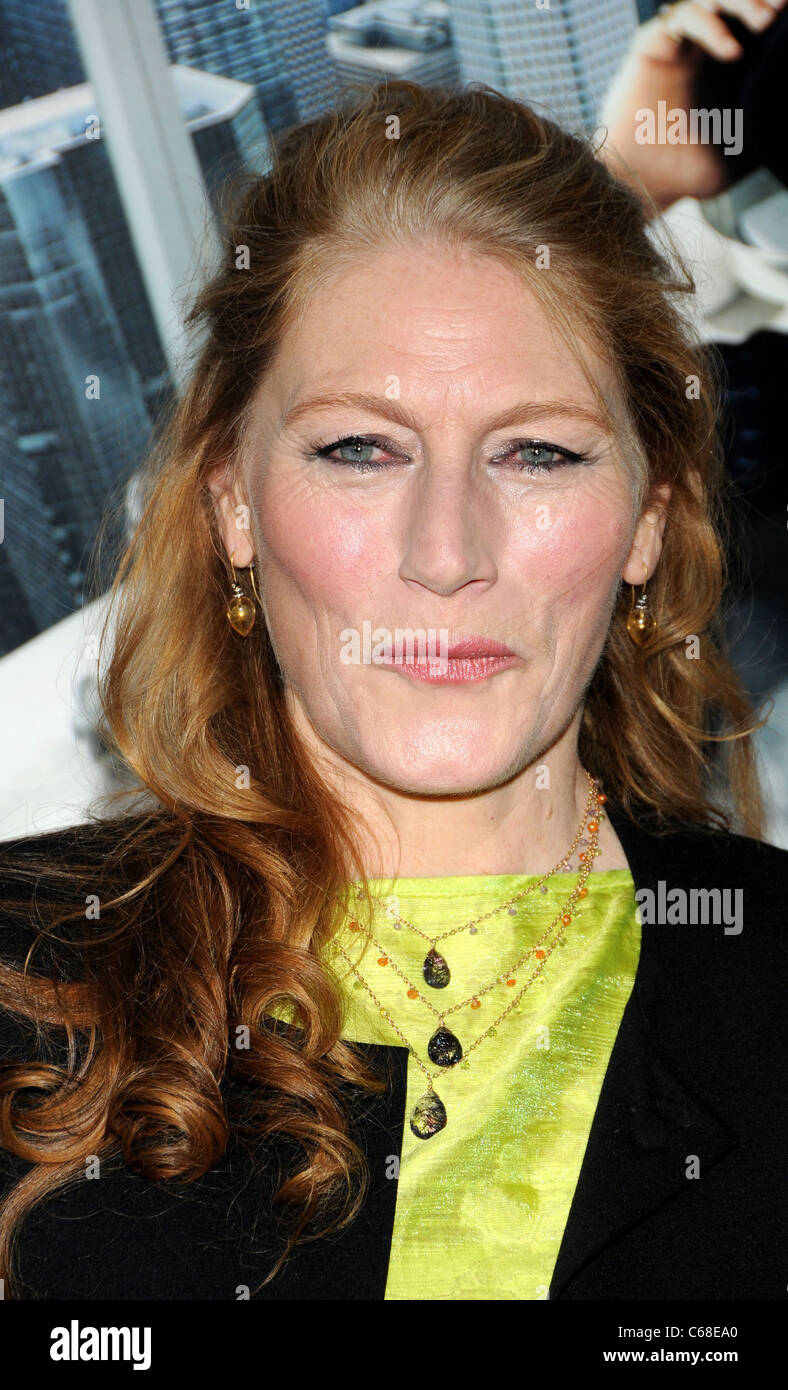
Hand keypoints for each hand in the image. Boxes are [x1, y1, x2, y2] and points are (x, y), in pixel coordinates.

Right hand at [599, 0, 787, 213]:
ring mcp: (675, 48)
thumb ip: (768, 124)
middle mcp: (699, 51)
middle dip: (760, 2)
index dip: (771, 14)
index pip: (751, 24)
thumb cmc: (690, 173)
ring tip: (764, 21)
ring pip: (708, 2)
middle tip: (780, 13)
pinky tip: (730, 49)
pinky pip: (679, 21)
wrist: (643, 187)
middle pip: (733, 5)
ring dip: (740, 3)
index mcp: (723, 68)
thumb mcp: (745, 149)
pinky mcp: (650, 49)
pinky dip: (708, 25)